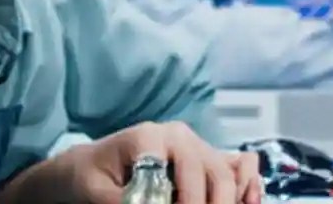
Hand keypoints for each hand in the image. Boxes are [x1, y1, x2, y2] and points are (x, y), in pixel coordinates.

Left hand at [0, 121, 261, 203]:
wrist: (85, 169)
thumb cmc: (87, 178)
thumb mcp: (95, 192)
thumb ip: (119, 201)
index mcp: (150, 137)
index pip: (182, 169)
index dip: (189, 199)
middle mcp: (179, 136)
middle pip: (213, 172)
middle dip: (214, 203)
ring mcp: (194, 147)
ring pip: (227, 174)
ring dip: (230, 199)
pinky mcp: (202, 161)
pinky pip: (235, 169)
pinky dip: (245, 187)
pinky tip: (247, 202)